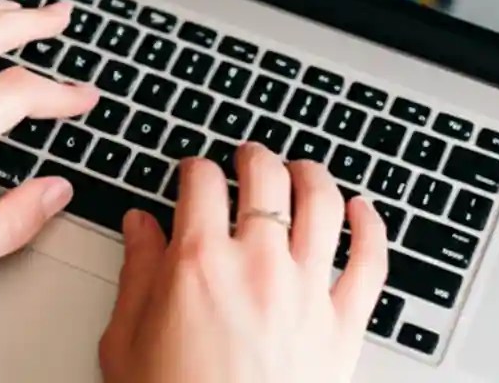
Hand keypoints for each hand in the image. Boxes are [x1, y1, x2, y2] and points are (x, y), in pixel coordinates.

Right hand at [99, 144, 388, 382]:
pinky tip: (362, 209)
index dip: (195, 168)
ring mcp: (307, 290)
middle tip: (247, 156)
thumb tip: (140, 227)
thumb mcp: (127, 341)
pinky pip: (371, 260)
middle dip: (253, 156)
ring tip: (302, 169)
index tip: (195, 173)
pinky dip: (371, 226)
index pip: (201, 182)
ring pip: (323, 203)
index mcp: (200, 262)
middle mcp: (259, 265)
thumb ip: (136, 273)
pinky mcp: (344, 323)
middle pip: (266, 177)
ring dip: (312, 174)